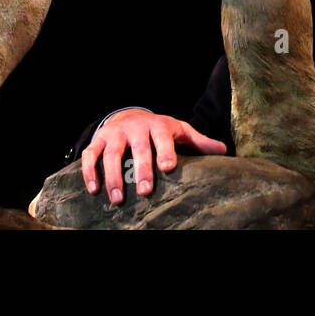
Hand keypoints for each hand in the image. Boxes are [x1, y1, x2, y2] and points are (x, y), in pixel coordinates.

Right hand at [80, 108, 226, 203]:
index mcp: (159, 125)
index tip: (168, 167)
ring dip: (114, 176)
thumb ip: (199, 142)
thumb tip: (224, 151)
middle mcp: (136, 128)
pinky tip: (94, 190)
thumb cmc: (160, 130)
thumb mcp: (180, 131)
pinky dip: (90, 172)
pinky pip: (91, 155)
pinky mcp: (99, 141)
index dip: (165, 151)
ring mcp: (116, 134)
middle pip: (139, 149)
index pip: (163, 138)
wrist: (129, 116)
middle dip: (141, 170)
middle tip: (145, 191)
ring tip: (118, 199)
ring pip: (112, 154)